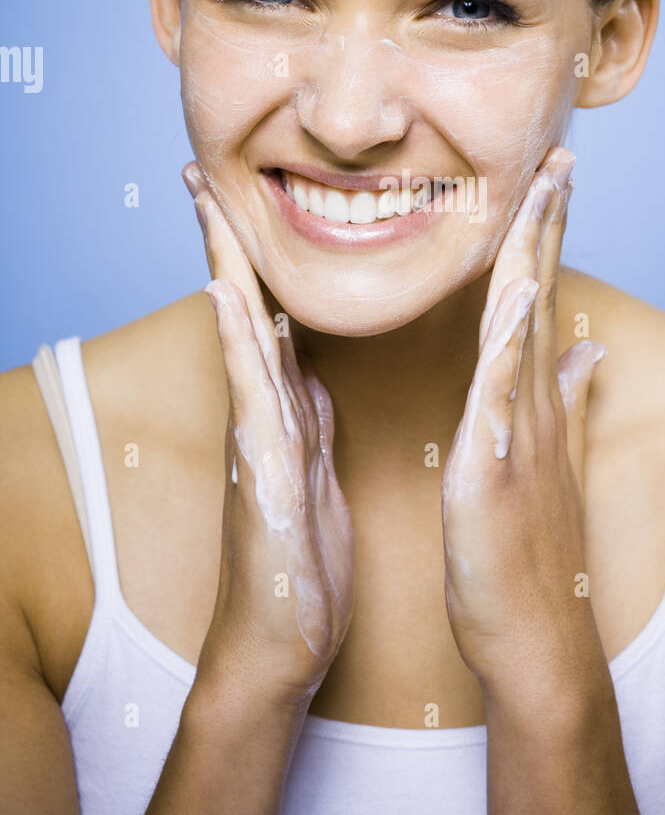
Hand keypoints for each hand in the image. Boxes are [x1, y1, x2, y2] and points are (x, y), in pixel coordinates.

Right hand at [182, 161, 354, 708]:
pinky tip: (228, 296)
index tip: (244, 195)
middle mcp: (262, 413)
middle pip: (243, 309)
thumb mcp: (313, 475)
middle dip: (224, 240)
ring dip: (224, 267)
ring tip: (208, 204)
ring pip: (240, 335)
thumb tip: (306, 375)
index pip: (270, 317)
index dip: (258, 255)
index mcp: (284, 411)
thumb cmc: (301, 563)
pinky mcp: (265, 469)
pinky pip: (252, 393)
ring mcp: (258, 437)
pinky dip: (240, 342)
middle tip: (201, 172)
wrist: (284, 642)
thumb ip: (306, 420)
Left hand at [440, 146, 606, 719]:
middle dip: (549, 221)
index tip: (547, 178)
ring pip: (526, 324)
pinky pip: (505, 389)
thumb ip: (566, 400)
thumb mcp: (542, 461)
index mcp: (530, 399)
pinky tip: (519, 291)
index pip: (538, 300)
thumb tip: (589, 347)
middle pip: (540, 292)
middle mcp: (532, 402)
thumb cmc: (524, 553)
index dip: (543, 238)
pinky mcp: (496, 461)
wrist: (532, 634)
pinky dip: (513, 337)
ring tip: (546, 190)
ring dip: (536, 253)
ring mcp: (519, 427)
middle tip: (559, 154)